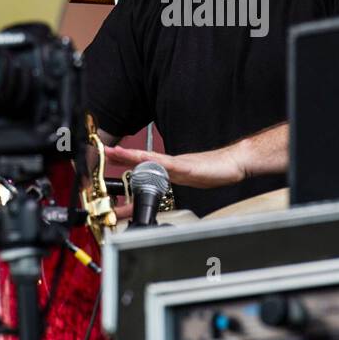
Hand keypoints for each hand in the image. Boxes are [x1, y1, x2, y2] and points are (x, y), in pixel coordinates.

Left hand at [104, 144, 245, 188]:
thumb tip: (160, 187)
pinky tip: (146, 160)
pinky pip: (169, 165)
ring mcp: (179, 165)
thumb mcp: (189, 179)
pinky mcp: (188, 168)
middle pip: (143, 158)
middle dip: (122, 156)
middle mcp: (171, 164)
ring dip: (133, 156)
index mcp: (170, 168)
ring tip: (117, 152)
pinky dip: (155, 162)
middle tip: (104, 152)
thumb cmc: (214, 171)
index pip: (144, 164)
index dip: (126, 160)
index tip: (110, 158)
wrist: (233, 163)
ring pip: (152, 159)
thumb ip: (174, 181)